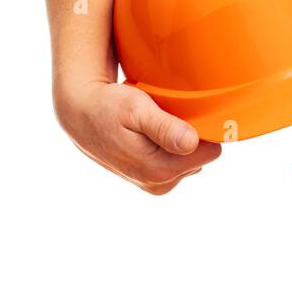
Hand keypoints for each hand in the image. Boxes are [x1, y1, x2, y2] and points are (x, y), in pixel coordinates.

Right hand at [55, 77, 220, 193]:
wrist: (81, 115)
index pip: (210, 151)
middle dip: (190, 134)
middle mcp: (159, 183)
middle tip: (165, 116)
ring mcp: (155, 183)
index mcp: (159, 170)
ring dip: (179, 139)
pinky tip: (151, 133)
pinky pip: (178, 159)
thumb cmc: (109, 106)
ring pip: (191, 157)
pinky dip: (170, 144)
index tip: (188, 113)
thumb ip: (164, 127)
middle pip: (202, 155)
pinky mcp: (151, 179)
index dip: (203, 129)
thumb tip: (191, 143)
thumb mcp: (135, 109)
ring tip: (155, 124)